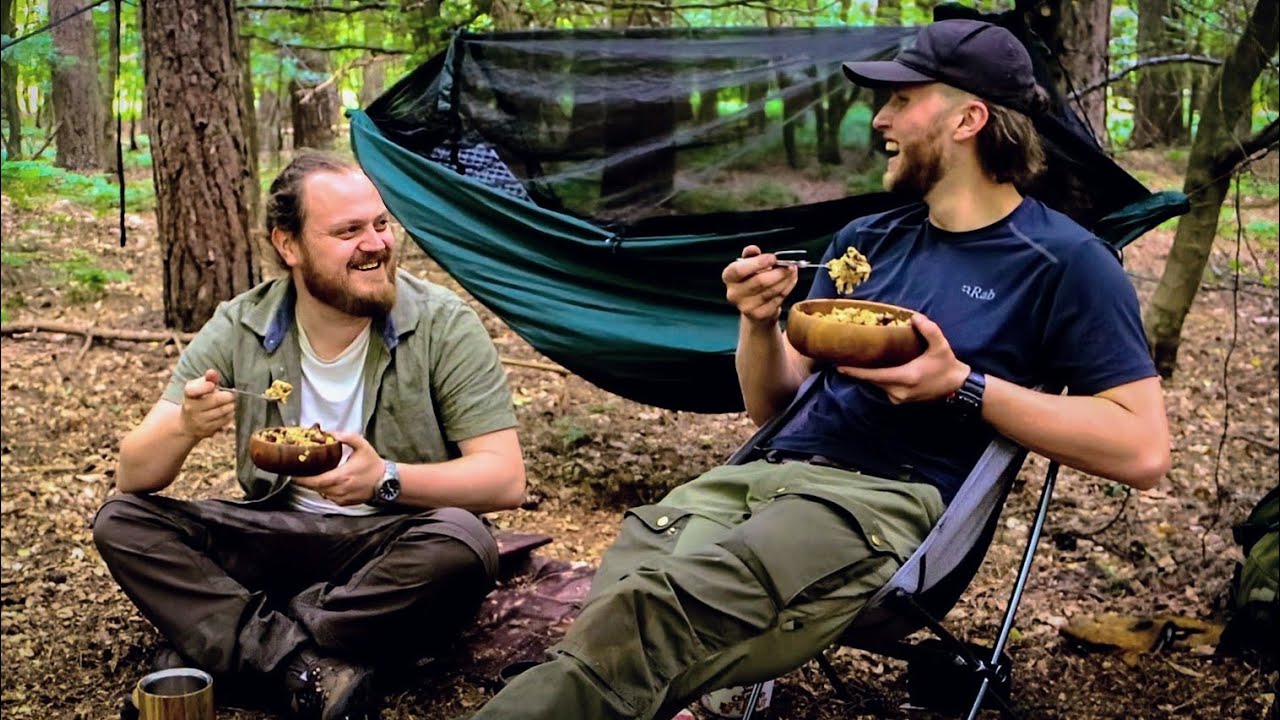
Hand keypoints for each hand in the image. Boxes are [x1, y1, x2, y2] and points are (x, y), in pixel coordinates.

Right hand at [179, 369, 235, 439]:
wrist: (187, 424)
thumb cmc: (198, 400)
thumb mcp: (199, 387)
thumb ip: (208, 379)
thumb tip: (212, 372)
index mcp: (189, 394)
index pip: (193, 390)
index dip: (204, 387)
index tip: (212, 385)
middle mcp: (191, 408)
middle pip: (215, 401)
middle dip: (228, 396)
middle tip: (235, 393)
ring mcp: (199, 421)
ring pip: (223, 411)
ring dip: (231, 405)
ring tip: (232, 401)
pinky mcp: (207, 430)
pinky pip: (224, 420)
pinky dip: (230, 414)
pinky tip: (230, 410)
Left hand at [293, 431, 383, 505]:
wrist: (386, 482)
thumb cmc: (373, 463)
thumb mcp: (362, 446)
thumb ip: (347, 437)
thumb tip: (330, 433)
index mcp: (342, 476)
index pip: (315, 481)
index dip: (302, 480)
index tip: (293, 474)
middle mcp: (340, 490)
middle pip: (315, 488)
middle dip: (306, 481)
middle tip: (300, 473)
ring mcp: (342, 499)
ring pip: (321, 493)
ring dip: (316, 486)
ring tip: (314, 476)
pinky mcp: (345, 503)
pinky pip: (329, 497)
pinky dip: (326, 491)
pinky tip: (328, 482)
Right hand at [722, 245, 798, 325]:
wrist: (754, 306)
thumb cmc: (752, 280)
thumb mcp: (749, 264)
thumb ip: (751, 255)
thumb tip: (753, 249)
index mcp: (729, 277)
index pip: (740, 270)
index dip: (758, 263)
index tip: (773, 258)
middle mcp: (733, 293)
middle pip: (759, 281)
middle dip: (778, 272)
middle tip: (790, 265)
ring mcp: (745, 307)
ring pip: (771, 290)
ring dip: (786, 279)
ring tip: (792, 271)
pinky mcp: (759, 315)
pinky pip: (777, 300)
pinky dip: (787, 288)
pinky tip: (790, 281)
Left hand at [837, 314, 969, 403]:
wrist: (956, 388)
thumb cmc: (947, 366)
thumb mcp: (940, 345)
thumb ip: (929, 330)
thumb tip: (915, 317)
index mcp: (906, 378)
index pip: (874, 376)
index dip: (855, 372)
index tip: (838, 366)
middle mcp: (898, 391)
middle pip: (871, 380)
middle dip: (857, 371)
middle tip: (843, 358)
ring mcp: (898, 399)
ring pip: (876, 385)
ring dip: (867, 375)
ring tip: (856, 361)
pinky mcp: (899, 401)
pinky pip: (883, 388)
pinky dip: (877, 379)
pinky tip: (873, 369)